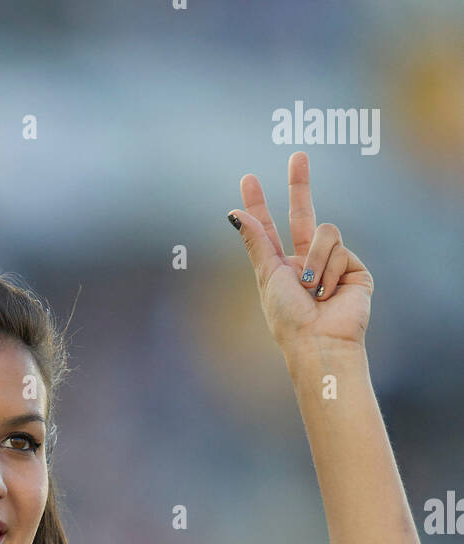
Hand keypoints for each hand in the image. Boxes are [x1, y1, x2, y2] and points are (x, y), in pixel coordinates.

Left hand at [228, 152, 373, 354]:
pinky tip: (330, 294)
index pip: (268, 228)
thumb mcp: (268, 276)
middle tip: (298, 155)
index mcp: (282, 267)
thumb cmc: (289, 318)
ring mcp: (333, 264)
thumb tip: (234, 212)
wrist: (320, 342)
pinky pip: (340, 248)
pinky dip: (330, 270)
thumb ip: (256, 241)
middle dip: (300, 185)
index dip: (259, 204)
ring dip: (315, 261)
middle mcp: (307, 262)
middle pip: (304, 214)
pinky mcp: (355, 269)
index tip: (248, 179)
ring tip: (313, 290)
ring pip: (325, 231)